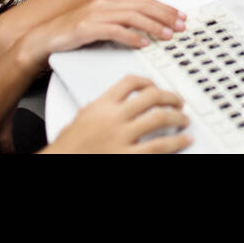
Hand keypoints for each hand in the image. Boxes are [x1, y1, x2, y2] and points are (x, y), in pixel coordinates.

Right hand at [18, 0, 186, 70]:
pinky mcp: (86, 28)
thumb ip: (122, 19)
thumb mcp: (102, 21)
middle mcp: (105, 3)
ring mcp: (95, 14)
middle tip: (181, 26)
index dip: (165, 9)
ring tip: (166, 35)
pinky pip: (114, 31)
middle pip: (143, 7)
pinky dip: (131, 37)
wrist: (45, 38)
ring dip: (153, 27)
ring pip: (132, 17)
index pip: (145, 1)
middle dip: (165, 16)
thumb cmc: (74, 32)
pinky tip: (142, 43)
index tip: (181, 17)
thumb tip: (148, 26)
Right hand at [45, 75, 191, 153]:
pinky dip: (176, 142)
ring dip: (177, 116)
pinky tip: (184, 140)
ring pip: (160, 118)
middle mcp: (113, 118)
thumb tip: (115, 103)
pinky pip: (159, 146)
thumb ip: (100, 108)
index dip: (148, 81)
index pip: (130, 82)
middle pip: (151, 96)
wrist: (59, 162)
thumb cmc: (66, 148)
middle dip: (170, 97)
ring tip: (184, 119)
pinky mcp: (126, 156)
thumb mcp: (81, 119)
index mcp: (101, 105)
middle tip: (178, 101)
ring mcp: (121, 137)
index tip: (156, 85)